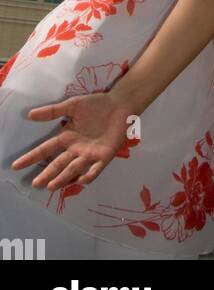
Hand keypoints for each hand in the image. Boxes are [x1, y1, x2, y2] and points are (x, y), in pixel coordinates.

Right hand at [11, 91, 130, 190]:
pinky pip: (96, 168)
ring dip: (63, 178)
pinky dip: (89, 174)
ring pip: (74, 169)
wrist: (120, 104)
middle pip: (59, 163)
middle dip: (47, 174)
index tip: (16, 165)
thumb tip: (30, 114)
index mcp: (67, 137)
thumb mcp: (72, 105)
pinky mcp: (105, 155)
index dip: (32, 157)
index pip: (46, 149)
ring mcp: (90, 154)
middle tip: (36, 184)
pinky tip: (82, 179)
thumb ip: (53, 111)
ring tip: (52, 186)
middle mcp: (76, 149)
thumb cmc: (96, 105)